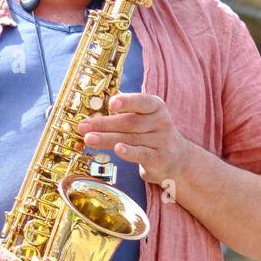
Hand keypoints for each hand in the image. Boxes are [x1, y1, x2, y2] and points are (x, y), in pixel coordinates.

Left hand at [76, 93, 190, 185]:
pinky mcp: (158, 159)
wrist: (176, 159)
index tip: (111, 103)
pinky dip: (129, 152)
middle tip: (83, 126)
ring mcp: (160, 141)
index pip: (141, 101)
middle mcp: (160, 122)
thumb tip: (94, 113)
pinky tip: (117, 149)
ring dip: (107, 139)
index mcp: (155, 107)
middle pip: (129, 122)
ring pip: (130, 138)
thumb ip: (122, 115)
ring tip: (89, 139)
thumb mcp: (142, 120)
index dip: (127, 102)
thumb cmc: (151, 135)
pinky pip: (141, 154)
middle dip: (104, 124)